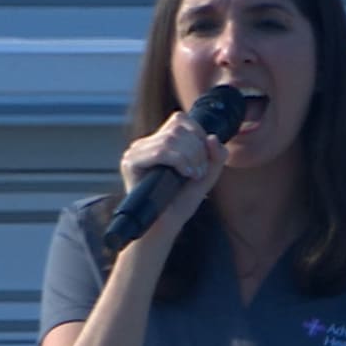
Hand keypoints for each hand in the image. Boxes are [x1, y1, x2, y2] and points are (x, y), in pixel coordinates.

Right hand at [118, 110, 227, 236]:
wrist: (164, 226)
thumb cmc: (180, 203)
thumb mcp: (205, 176)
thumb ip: (215, 157)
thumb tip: (212, 137)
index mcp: (159, 142)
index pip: (180, 119)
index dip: (198, 134)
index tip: (204, 159)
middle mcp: (145, 144)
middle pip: (177, 128)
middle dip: (198, 150)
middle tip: (199, 173)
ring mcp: (135, 152)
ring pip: (170, 139)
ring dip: (190, 157)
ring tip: (193, 176)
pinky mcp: (130, 163)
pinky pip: (159, 151)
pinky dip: (179, 161)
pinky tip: (185, 174)